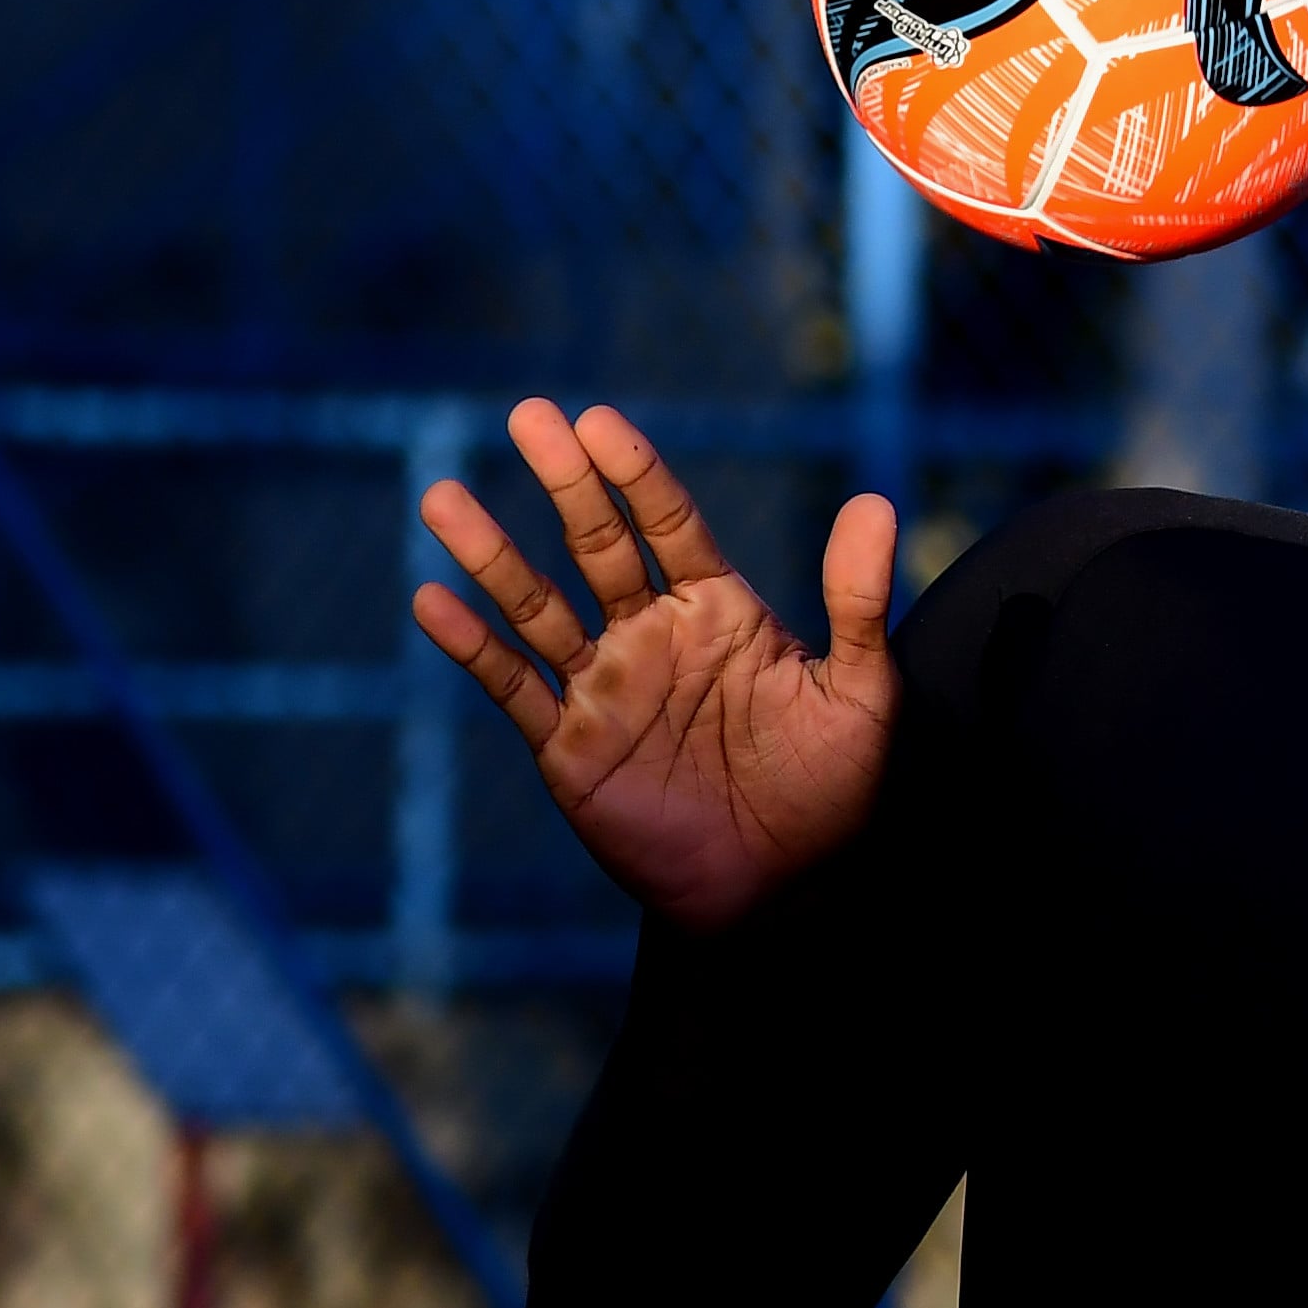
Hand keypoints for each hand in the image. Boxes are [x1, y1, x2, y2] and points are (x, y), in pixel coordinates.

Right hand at [411, 399, 899, 929]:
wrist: (785, 892)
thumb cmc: (832, 791)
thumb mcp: (863, 693)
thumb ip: (858, 600)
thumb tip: (874, 499)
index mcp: (719, 611)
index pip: (669, 524)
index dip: (635, 474)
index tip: (599, 422)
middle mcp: (653, 635)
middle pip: (597, 545)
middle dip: (564, 482)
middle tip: (528, 415)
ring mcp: (605, 688)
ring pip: (538, 607)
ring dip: (491, 556)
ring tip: (441, 497)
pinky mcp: (570, 748)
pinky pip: (513, 688)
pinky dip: (472, 646)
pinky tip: (433, 603)